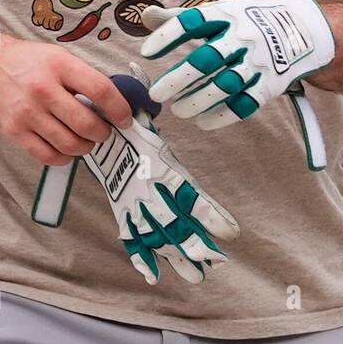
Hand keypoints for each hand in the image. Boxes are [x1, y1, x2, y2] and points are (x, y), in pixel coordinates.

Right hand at [0, 29, 132, 165]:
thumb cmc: (27, 62)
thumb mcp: (58, 56)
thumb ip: (84, 77)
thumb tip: (114, 102)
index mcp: (59, 65)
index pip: (100, 90)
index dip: (119, 109)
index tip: (125, 118)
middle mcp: (43, 89)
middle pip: (87, 123)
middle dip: (104, 133)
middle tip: (105, 131)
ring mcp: (27, 113)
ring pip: (70, 144)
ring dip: (86, 147)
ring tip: (86, 140)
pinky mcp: (15, 131)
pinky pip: (48, 156)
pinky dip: (64, 157)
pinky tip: (67, 148)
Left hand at [32, 66, 239, 284]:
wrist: (112, 144)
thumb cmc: (130, 131)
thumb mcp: (139, 119)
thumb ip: (140, 101)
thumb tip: (134, 67)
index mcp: (167, 173)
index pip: (194, 197)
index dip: (211, 216)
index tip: (230, 233)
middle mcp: (159, 194)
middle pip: (182, 223)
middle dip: (197, 243)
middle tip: (214, 263)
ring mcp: (144, 206)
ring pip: (164, 235)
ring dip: (178, 255)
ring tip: (195, 276)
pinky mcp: (126, 213)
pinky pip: (135, 238)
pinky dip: (142, 256)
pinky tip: (150, 274)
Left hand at [138, 0, 335, 161]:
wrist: (301, 31)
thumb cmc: (248, 21)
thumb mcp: (220, 11)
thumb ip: (182, 17)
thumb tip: (145, 16)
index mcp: (226, 15)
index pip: (192, 22)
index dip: (167, 36)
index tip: (146, 53)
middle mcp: (242, 37)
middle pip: (208, 59)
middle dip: (179, 78)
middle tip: (156, 93)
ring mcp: (258, 61)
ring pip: (225, 85)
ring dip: (199, 100)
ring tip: (178, 110)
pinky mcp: (270, 84)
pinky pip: (245, 104)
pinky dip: (223, 115)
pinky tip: (203, 121)